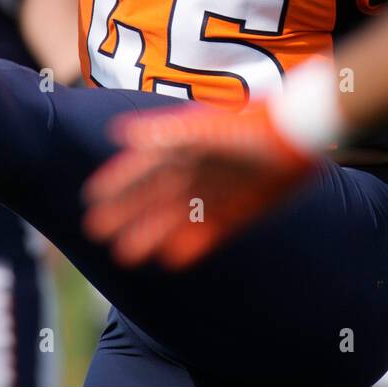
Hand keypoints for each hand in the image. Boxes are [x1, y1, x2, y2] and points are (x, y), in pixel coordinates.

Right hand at [83, 101, 319, 268]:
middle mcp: (195, 171)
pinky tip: (170, 260)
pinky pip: (207, 234)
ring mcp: (214, 194)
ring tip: (124, 255)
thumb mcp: (204, 128)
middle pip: (152, 197)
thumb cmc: (249, 125)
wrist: (295, 137)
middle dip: (124, 213)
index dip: (116, 181)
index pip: (141, 167)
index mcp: (183, 146)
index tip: (91, 197)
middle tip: (96, 231)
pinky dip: (189, 246)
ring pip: (174, 219)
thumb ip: (164, 135)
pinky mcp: (236, 213)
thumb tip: (120, 133)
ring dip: (149, 235)